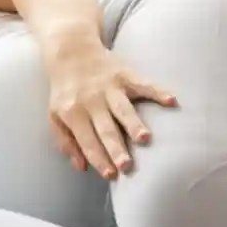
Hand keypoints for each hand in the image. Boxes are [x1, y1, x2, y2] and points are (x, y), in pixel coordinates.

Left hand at [44, 42, 177, 179]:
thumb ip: (66, 141)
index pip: (87, 140)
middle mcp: (92, 101)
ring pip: (123, 109)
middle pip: (106, 128)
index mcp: (72, 113)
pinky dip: (158, 92)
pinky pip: (143, 84)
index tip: (111, 175)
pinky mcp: (125, 75)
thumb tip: (82, 166)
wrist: (71, 51)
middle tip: (127, 166)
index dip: (98, 158)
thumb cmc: (65, 90)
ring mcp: (110, 87)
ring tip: (145, 138)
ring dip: (134, 123)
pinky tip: (171, 101)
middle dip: (116, 148)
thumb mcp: (55, 115)